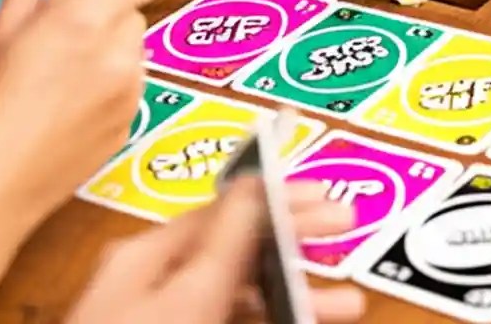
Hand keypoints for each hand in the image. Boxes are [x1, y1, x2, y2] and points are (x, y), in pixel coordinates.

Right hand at [0, 0, 159, 220]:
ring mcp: (128, 92)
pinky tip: (67, 100)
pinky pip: (129, 83)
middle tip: (61, 20)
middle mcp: (116, 55)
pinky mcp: (129, 122)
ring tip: (57, 70)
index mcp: (82, 23)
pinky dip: (107, 80)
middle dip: (102, 8)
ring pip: (132, 47)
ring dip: (106, 46)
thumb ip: (29, 1)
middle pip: (131, 10)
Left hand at [67, 177, 365, 323]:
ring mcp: (158, 311)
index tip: (326, 194)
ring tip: (344, 300)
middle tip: (344, 229)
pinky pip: (231, 313)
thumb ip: (226, 238)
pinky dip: (270, 312)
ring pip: (242, 287)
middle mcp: (150, 276)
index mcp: (146, 252)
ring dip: (295, 290)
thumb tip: (256, 180)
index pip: (228, 206)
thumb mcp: (189, 293)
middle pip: (240, 245)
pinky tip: (300, 317)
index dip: (283, 197)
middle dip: (298, 241)